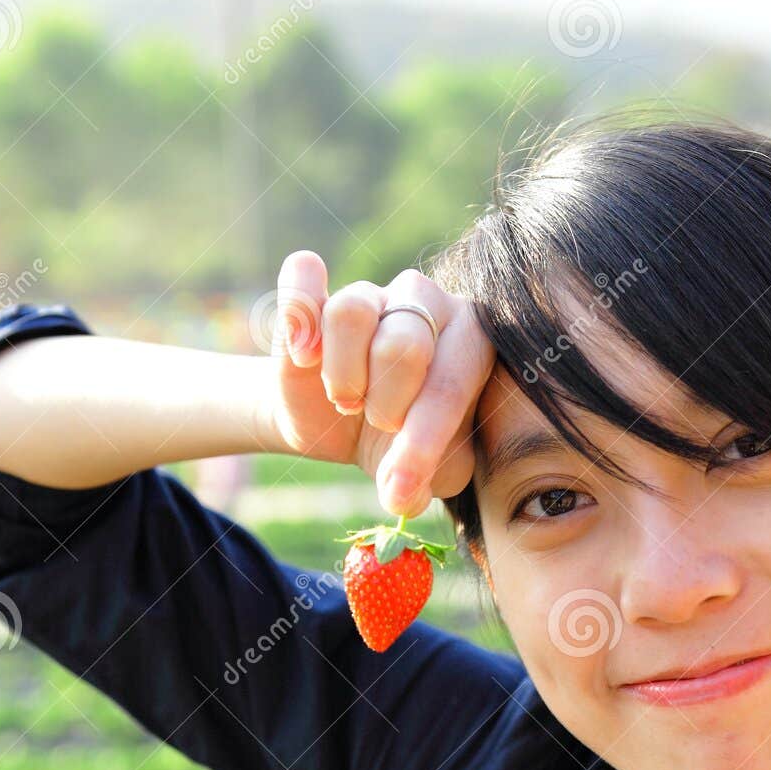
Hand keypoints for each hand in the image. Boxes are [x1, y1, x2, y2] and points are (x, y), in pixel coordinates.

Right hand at [267, 249, 495, 517]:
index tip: (396, 490)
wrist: (338, 427)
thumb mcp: (426, 474)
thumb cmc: (398, 444)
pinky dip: (298, 312)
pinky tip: (303, 354)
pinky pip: (302, 275)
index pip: (449, 387)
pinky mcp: (316, 291)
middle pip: (402, 344)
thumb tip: (400, 494)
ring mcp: (372, 291)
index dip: (420, 445)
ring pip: (352, 313)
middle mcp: (428, 301)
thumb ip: (427, 481)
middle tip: (376, 422)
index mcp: (472, 341)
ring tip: (346, 398)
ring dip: (342, 374)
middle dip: (383, 405)